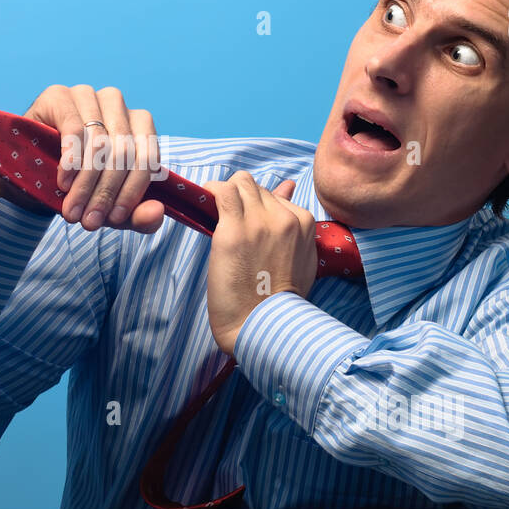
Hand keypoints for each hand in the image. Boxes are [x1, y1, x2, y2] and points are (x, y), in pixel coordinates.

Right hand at [0, 84, 165, 232]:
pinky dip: (71, 160)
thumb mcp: (108, 207)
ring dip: (86, 183)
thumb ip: (136, 215)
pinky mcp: (59, 95)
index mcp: (139, 125)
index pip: (147, 156)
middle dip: (106, 192)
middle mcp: (117, 104)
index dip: (133, 191)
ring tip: (73, 209)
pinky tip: (63, 182)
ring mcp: (88, 95)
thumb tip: (156, 214)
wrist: (31, 174)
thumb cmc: (77, 186)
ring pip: (100, 142)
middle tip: (90, 222)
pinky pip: (74, 128)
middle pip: (123, 151)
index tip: (115, 218)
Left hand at [204, 172, 317, 354]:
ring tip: (215, 206)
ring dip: (227, 191)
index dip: (257, 206)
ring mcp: (259, 222)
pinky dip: (212, 191)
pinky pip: (222, 193)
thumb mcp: (298, 256)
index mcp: (303, 223)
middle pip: (257, 188)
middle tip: (228, 215)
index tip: (245, 219)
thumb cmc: (277, 298)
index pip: (276, 196)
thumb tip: (288, 186)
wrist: (262, 325)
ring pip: (241, 183)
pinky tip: (205, 200)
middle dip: (242, 197)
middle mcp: (284, 218)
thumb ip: (292, 222)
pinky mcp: (234, 230)